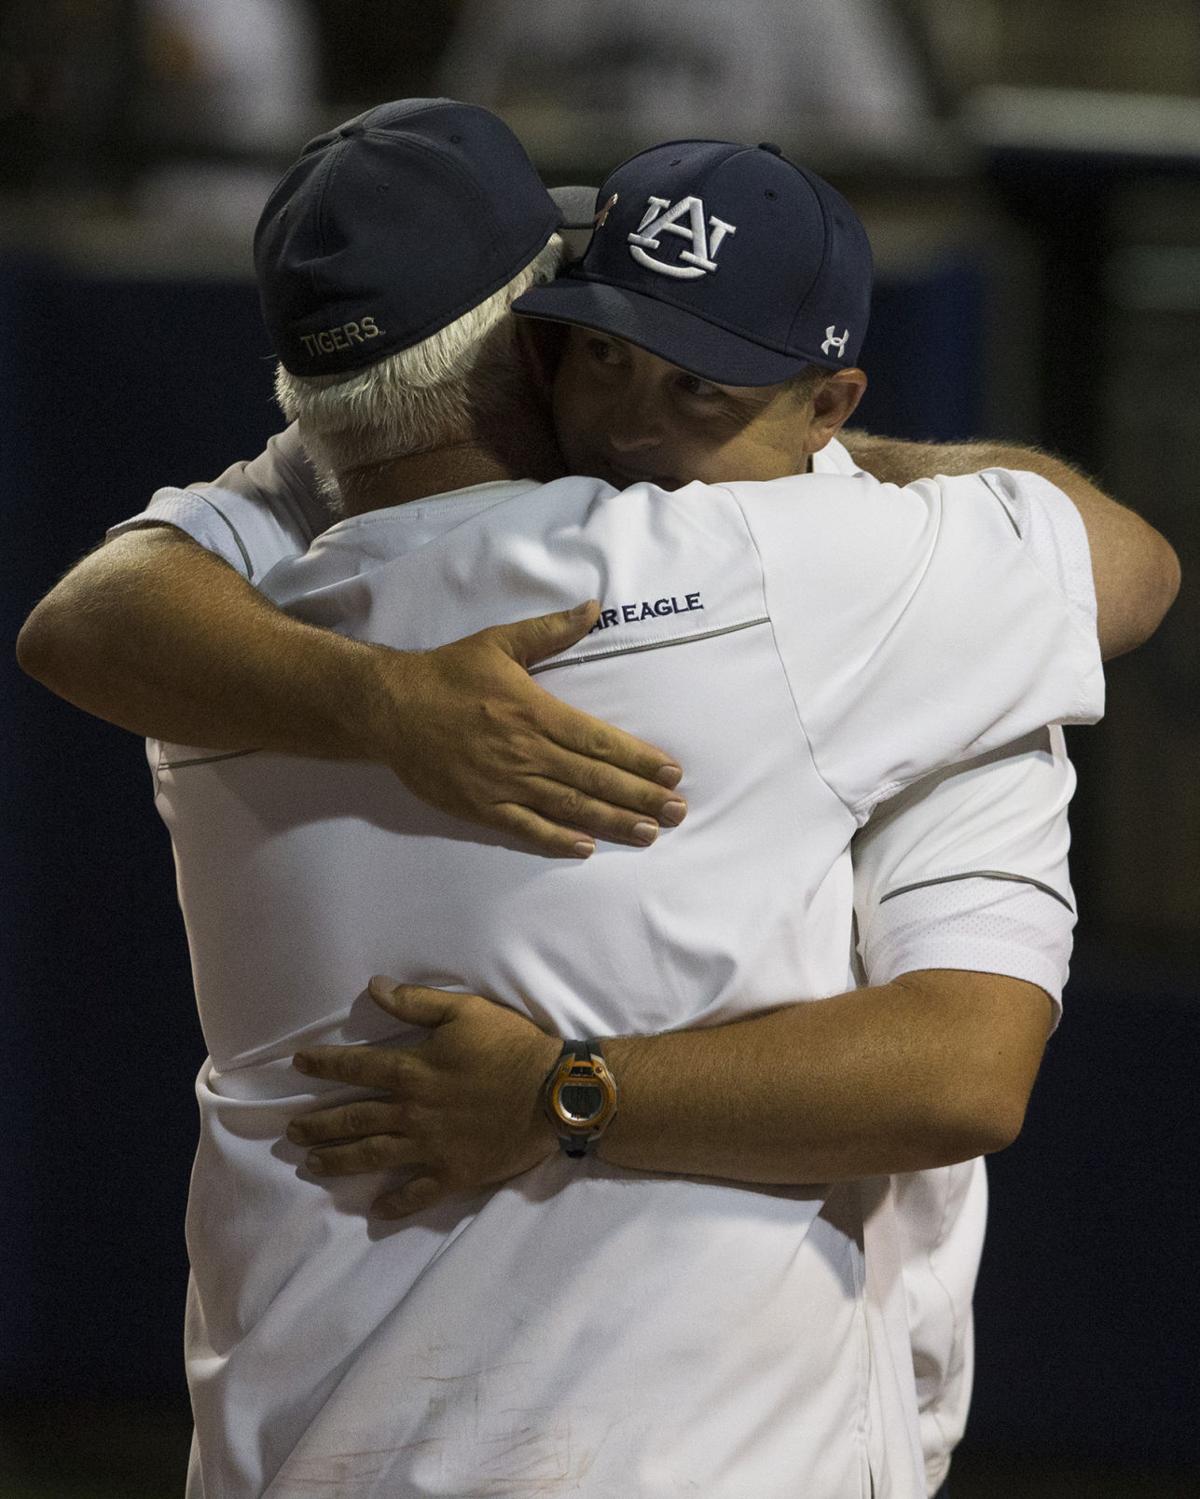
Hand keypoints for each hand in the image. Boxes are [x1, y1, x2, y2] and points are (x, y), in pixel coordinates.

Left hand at [288, 977, 562, 1217]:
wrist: (553, 1094)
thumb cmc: (510, 1046)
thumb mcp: (465, 1011)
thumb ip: (417, 1001)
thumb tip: (374, 987)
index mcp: (413, 1070)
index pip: (356, 1066)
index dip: (324, 1065)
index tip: (298, 1065)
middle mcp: (412, 1112)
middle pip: (354, 1118)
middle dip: (319, 1125)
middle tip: (292, 1133)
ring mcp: (430, 1146)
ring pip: (373, 1156)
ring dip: (339, 1161)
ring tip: (313, 1166)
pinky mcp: (453, 1173)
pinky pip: (417, 1194)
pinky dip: (395, 1205)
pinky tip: (376, 1211)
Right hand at [358, 601, 686, 858]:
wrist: (388, 707)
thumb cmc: (448, 673)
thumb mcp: (500, 642)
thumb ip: (550, 630)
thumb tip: (594, 609)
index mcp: (534, 710)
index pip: (598, 740)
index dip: (639, 759)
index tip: (672, 771)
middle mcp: (524, 750)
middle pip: (593, 778)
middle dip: (640, 796)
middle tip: (678, 811)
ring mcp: (502, 782)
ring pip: (568, 806)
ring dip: (612, 821)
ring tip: (648, 833)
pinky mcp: (480, 806)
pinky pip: (525, 828)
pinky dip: (557, 839)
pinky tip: (586, 847)